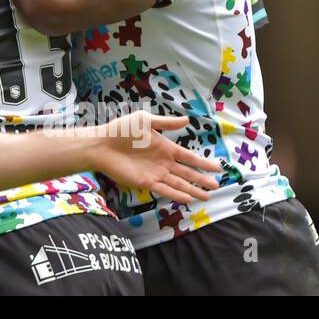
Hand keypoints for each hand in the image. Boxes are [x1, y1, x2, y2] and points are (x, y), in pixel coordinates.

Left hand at [89, 112, 222, 204]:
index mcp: (165, 148)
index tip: (217, 168)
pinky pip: (165, 190)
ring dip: (193, 190)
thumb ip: (165, 122)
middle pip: (187, 173)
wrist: (101, 145)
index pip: (188, 157)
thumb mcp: (144, 121)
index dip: (202, 163)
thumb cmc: (121, 130)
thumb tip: (187, 120)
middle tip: (217, 186)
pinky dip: (177, 195)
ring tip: (207, 197)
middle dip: (202, 180)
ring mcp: (155, 173)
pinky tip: (188, 199)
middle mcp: (163, 162)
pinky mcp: (146, 182)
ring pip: (179, 184)